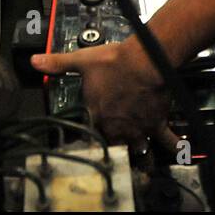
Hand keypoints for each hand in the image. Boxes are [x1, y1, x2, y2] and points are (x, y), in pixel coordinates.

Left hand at [30, 37, 177, 148]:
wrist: (145, 59)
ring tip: (136, 155)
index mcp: (96, 113)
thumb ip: (58, 64)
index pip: (86, 133)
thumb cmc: (115, 60)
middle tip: (112, 144)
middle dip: (111, 145)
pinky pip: (167, 141)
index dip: (85, 138)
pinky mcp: (156, 123)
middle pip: (111, 143)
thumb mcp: (81, 60)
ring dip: (134, 150)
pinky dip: (173, 147)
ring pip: (135, 148)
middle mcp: (116, 126)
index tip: (86, 141)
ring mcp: (137, 128)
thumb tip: (35, 62)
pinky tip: (178, 152)